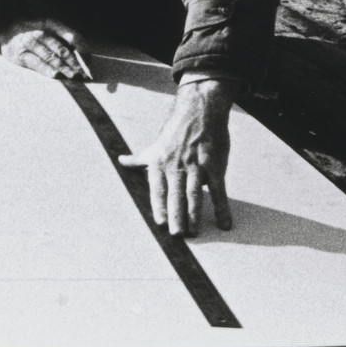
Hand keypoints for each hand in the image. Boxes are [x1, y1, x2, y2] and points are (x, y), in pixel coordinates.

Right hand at [0, 17, 90, 79]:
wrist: (5, 26)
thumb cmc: (32, 28)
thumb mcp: (48, 25)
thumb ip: (63, 36)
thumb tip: (82, 53)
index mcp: (51, 24)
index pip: (72, 36)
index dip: (82, 49)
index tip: (89, 61)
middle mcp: (41, 32)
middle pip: (62, 50)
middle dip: (75, 63)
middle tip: (84, 74)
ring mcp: (30, 43)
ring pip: (51, 57)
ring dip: (64, 68)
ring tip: (73, 76)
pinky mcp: (21, 55)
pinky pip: (37, 63)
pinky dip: (47, 69)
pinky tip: (55, 75)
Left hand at [118, 76, 238, 235]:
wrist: (200, 111)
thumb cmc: (175, 131)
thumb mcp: (154, 145)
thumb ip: (139, 158)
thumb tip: (121, 161)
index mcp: (161, 163)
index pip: (158, 188)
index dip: (159, 205)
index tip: (160, 223)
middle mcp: (177, 165)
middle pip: (176, 194)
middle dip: (177, 215)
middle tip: (177, 235)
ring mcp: (197, 166)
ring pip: (195, 193)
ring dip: (195, 214)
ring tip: (194, 232)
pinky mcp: (215, 165)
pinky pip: (219, 189)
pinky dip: (222, 207)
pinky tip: (224, 223)